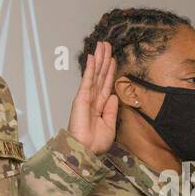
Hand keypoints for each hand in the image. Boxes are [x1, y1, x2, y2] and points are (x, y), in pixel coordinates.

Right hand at [68, 40, 118, 154]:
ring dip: (99, 59)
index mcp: (100, 106)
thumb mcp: (110, 125)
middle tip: (106, 44)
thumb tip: (113, 96)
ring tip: (102, 45)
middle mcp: (93, 99)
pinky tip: (92, 57)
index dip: (110, 71)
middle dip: (104, 60)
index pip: (106, 84)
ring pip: (95, 74)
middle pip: (101, 75)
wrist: (85, 151)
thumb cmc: (95, 143)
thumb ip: (111, 110)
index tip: (113, 59)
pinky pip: (87, 80)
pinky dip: (90, 68)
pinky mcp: (81, 98)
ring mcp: (86, 97)